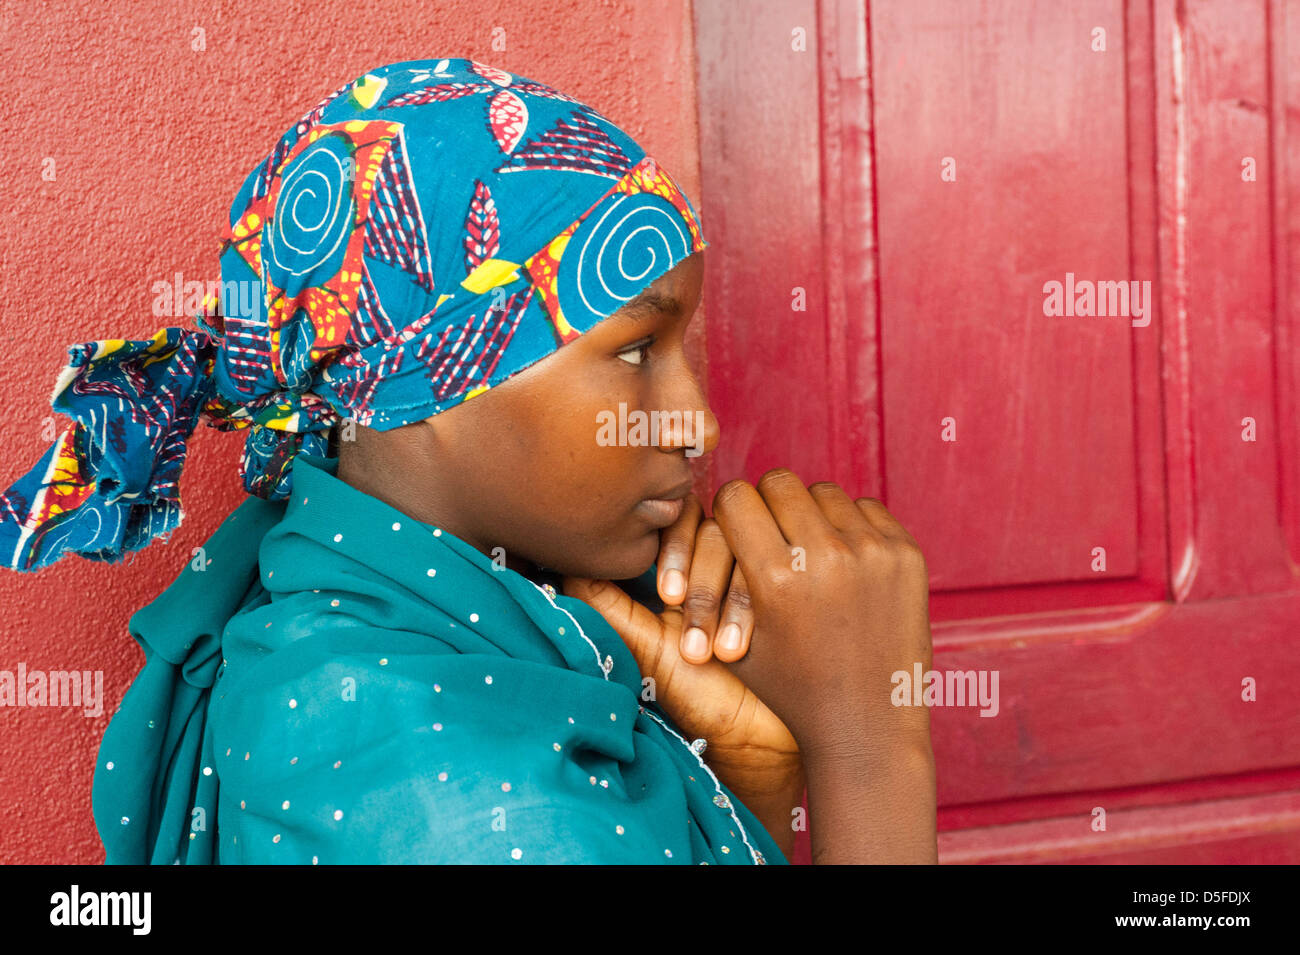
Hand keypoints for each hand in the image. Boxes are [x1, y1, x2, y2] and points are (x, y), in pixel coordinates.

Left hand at [562, 496, 803, 855]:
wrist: (753, 737)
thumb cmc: (695, 693)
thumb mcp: (643, 645)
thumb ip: (607, 602)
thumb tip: (568, 563)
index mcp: (688, 564)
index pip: (680, 516)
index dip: (674, 545)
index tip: (665, 593)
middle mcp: (727, 561)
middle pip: (717, 532)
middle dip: (701, 585)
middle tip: (690, 633)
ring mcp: (765, 574)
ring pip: (749, 551)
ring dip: (726, 604)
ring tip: (715, 655)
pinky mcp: (795, 590)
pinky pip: (781, 572)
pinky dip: (753, 612)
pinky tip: (742, 651)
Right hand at [708, 469, 933, 766]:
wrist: (868, 726)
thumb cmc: (791, 688)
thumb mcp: (731, 640)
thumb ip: (719, 573)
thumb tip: (708, 513)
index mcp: (774, 579)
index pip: (736, 496)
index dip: (732, 513)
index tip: (739, 531)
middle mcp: (824, 557)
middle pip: (780, 482)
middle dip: (770, 506)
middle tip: (773, 534)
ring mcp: (872, 553)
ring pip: (825, 492)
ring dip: (813, 515)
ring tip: (811, 552)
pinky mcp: (906, 555)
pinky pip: (867, 509)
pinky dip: (852, 529)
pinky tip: (847, 564)